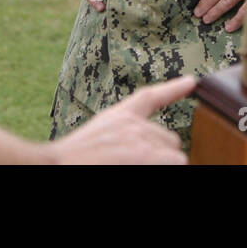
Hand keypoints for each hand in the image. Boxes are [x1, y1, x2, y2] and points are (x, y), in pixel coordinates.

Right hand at [49, 76, 194, 164]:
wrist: (54, 165)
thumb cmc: (72, 159)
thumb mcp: (97, 139)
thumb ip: (120, 138)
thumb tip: (138, 148)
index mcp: (117, 117)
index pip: (149, 98)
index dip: (173, 89)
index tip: (192, 82)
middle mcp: (132, 124)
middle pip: (169, 138)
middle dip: (162, 155)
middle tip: (135, 163)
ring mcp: (140, 140)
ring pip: (175, 154)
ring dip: (163, 163)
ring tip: (131, 164)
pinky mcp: (146, 156)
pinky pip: (176, 161)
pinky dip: (169, 165)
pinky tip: (148, 165)